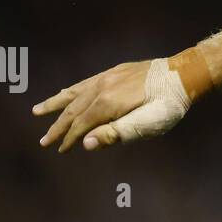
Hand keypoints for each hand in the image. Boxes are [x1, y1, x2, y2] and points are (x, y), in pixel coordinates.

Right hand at [33, 58, 191, 152]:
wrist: (184, 74)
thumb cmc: (168, 104)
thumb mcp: (147, 124)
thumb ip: (116, 134)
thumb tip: (86, 144)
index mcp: (108, 103)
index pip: (81, 125)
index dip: (70, 139)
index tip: (60, 150)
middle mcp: (102, 87)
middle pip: (74, 110)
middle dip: (58, 126)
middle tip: (43, 141)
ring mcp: (108, 76)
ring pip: (75, 93)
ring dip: (57, 104)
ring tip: (37, 111)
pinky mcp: (115, 71)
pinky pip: (86, 82)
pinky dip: (72, 89)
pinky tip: (67, 92)